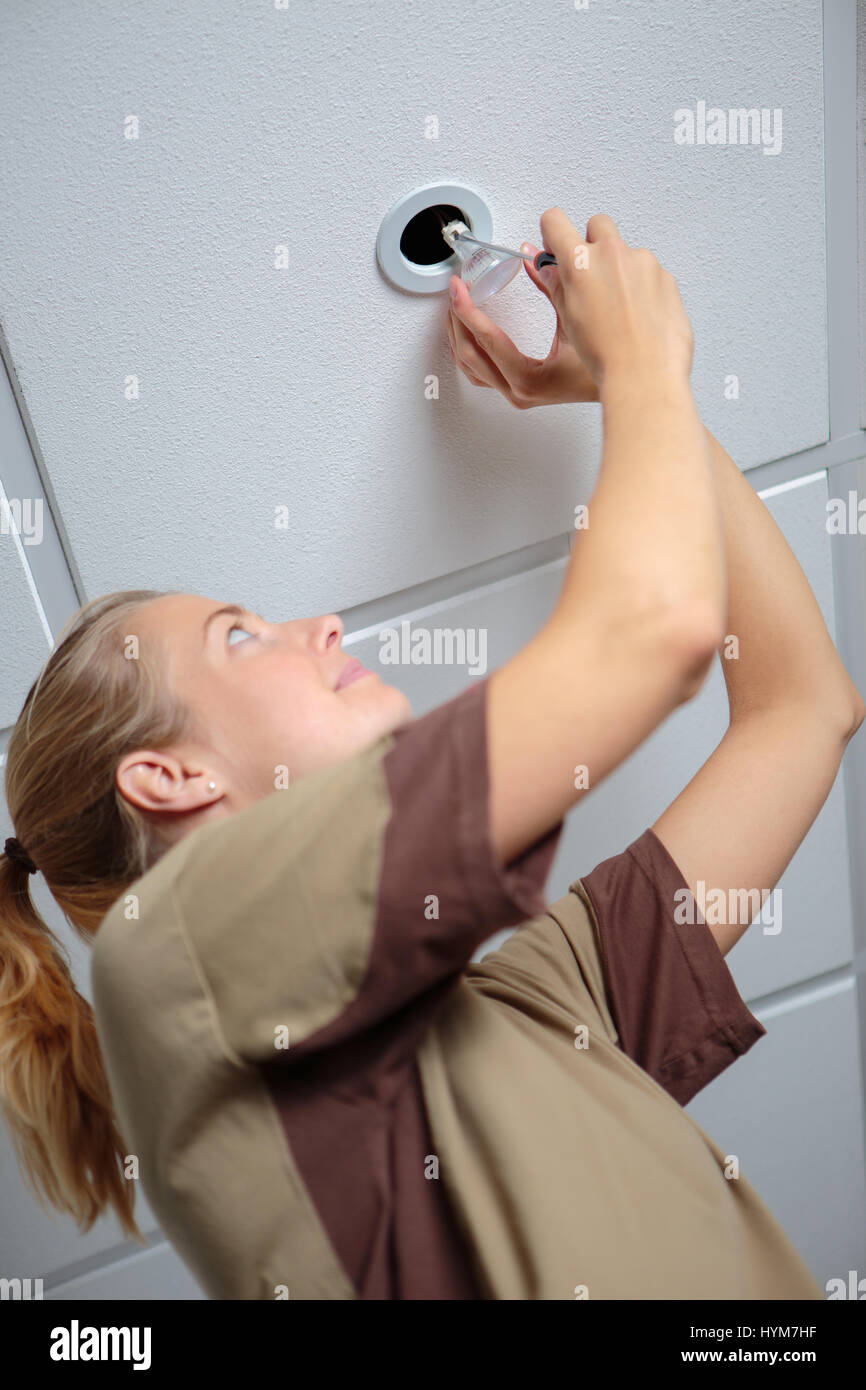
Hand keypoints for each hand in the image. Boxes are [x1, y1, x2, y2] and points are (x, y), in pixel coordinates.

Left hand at [446, 241, 599, 407]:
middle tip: (454, 290)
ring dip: (459, 334)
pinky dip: (469, 349)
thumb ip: (552, 285)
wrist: (625, 387)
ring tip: (456, 305)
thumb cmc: (607, 363)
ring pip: (470, 367)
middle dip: (457, 319)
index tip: (458, 288)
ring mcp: (516, 394)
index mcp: (530, 378)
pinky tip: (467, 330)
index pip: (487, 341)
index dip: (467, 310)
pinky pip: (480, 372)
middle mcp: (519, 390)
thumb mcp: (576, 318)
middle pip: (469, 355)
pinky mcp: (518, 391)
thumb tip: (534, 256)